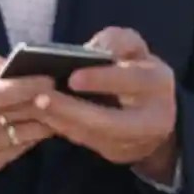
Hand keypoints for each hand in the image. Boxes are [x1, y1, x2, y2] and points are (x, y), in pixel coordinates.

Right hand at [0, 44, 55, 180]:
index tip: (49, 79)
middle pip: (14, 116)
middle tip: (62, 93)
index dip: (28, 87)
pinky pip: (15, 152)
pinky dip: (29, 139)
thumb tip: (13, 65)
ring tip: (57, 110)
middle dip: (42, 105)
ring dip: (42, 124)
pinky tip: (39, 127)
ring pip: (20, 137)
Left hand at [33, 27, 178, 181]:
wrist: (155, 110)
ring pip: (94, 135)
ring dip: (61, 121)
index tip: (72, 78)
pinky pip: (86, 141)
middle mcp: (153, 119)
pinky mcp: (116, 152)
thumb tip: (91, 49)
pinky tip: (42, 115)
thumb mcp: (134, 48)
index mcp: (158, 83)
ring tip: (34, 105)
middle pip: (111, 122)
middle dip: (74, 111)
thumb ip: (117, 40)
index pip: (133, 81)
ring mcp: (135, 142)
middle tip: (41, 98)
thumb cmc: (137, 69)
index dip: (103, 79)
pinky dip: (62, 128)